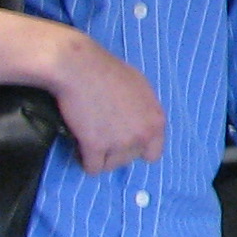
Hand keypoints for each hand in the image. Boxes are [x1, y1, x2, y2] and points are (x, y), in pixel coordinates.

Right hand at [46, 33, 165, 174]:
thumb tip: (138, 124)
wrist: (79, 67)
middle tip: (100, 135)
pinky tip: (79, 147)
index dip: (137, 148)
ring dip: (99, 156)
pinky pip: (92, 168)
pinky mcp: (96, 147)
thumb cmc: (108, 71)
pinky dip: (84, 160)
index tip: (123, 141)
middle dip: (115, 151)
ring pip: (109, 166)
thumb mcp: (140, 88)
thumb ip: (144, 112)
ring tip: (88, 138)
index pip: (153, 153)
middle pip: (129, 160)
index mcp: (156, 121)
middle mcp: (142, 135)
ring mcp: (120, 143)